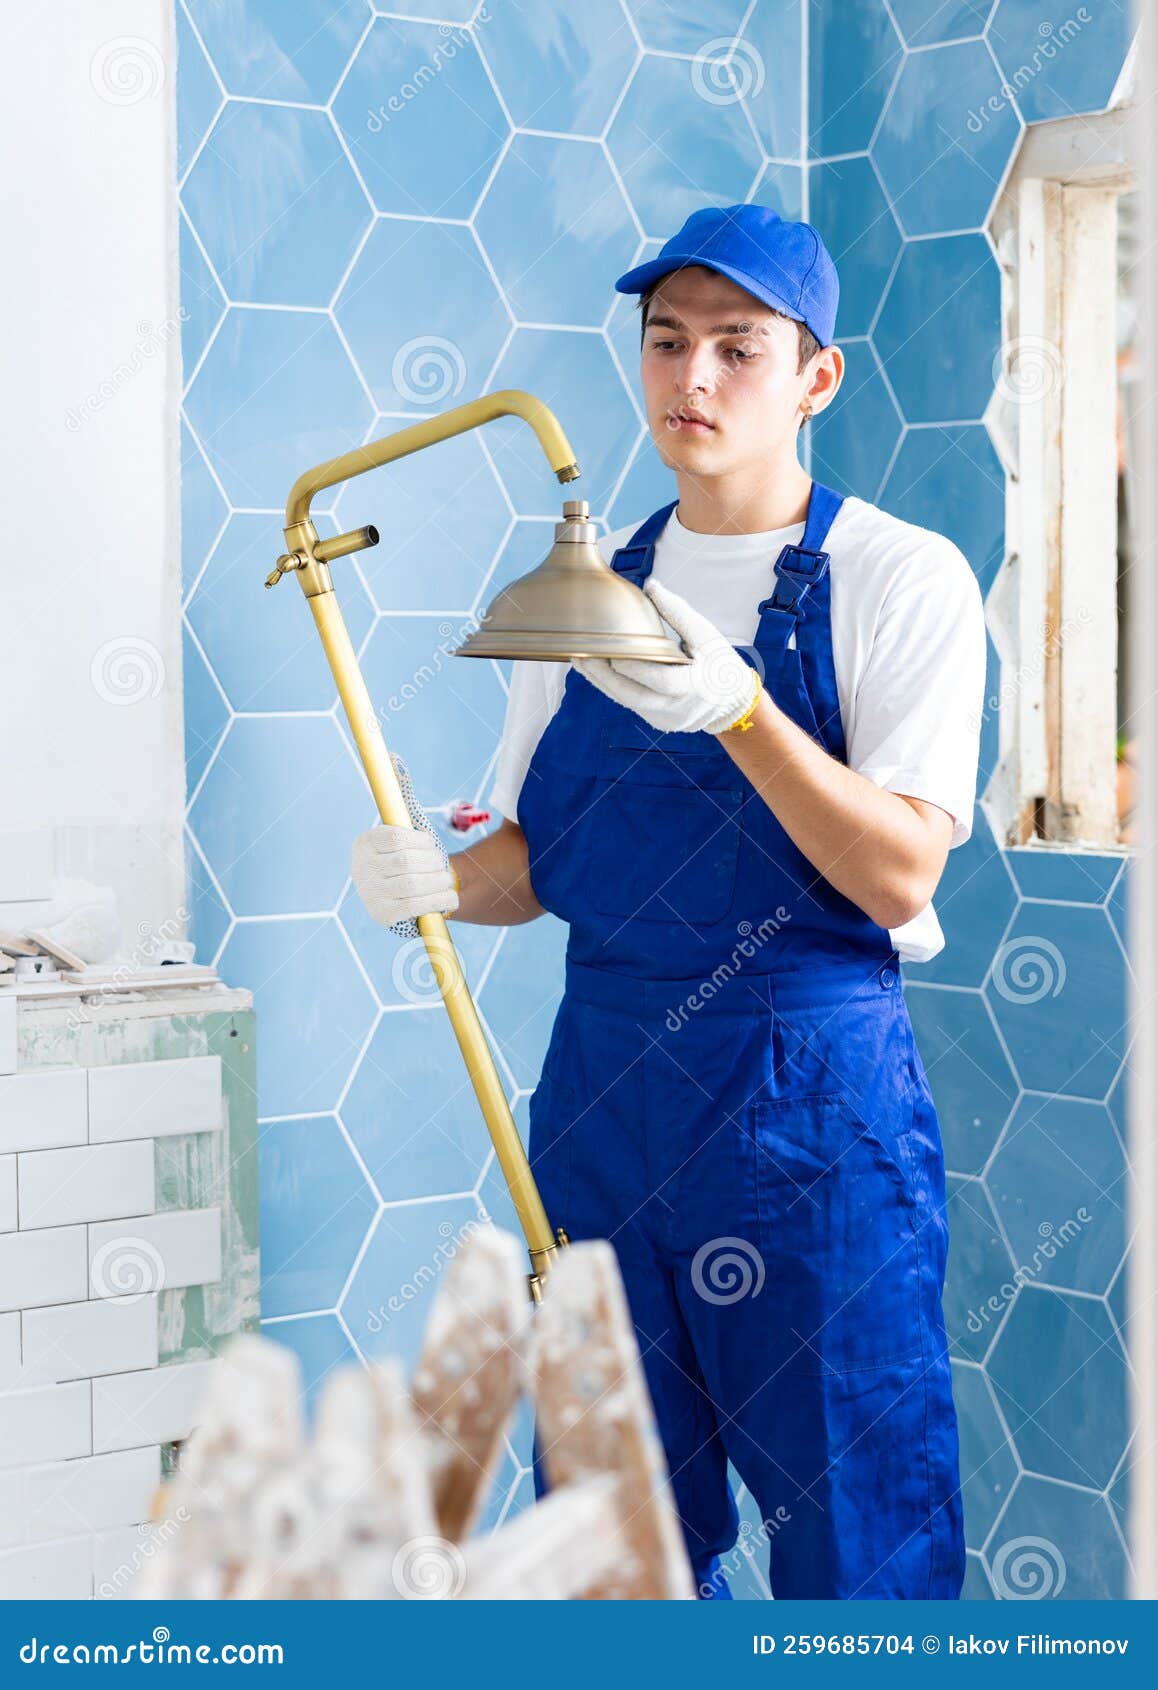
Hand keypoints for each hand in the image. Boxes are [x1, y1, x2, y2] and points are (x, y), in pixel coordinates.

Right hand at [350, 756, 458, 937]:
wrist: (424, 892)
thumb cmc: (417, 854)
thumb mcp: (409, 824)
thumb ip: (400, 794)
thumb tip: (393, 757)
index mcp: (363, 845)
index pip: (393, 839)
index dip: (419, 842)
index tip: (430, 844)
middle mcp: (360, 871)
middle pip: (405, 862)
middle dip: (432, 863)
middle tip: (441, 865)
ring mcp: (370, 897)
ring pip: (412, 885)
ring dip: (437, 882)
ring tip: (445, 881)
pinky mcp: (384, 918)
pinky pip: (415, 908)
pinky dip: (438, 901)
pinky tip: (447, 898)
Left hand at [573, 580, 760, 734]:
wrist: (732, 702)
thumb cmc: (720, 663)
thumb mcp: (705, 634)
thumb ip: (677, 611)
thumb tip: (651, 585)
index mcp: (691, 685)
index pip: (655, 678)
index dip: (629, 664)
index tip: (608, 646)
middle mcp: (674, 708)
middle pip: (630, 695)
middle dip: (603, 675)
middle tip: (582, 654)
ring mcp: (664, 718)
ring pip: (625, 702)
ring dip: (601, 681)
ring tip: (581, 661)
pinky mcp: (657, 721)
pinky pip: (630, 704)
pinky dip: (613, 688)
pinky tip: (598, 672)